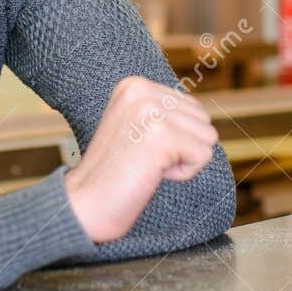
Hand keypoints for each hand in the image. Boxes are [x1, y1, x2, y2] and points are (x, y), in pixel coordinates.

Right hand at [65, 76, 216, 242]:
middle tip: (143, 160)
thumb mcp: (136, 126)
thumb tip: (202, 113)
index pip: (193, 108)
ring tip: (146, 165)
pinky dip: (184, 173)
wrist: (84, 205)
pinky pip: (203, 156)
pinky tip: (151, 174)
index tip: (140, 149)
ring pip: (207, 137)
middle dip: (183, 148)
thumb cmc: (113, 174)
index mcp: (134, 84)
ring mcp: (150, 111)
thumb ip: (165, 112)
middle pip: (203, 120)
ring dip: (183, 160)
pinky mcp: (161, 135)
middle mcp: (141, 90)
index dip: (175, 138)